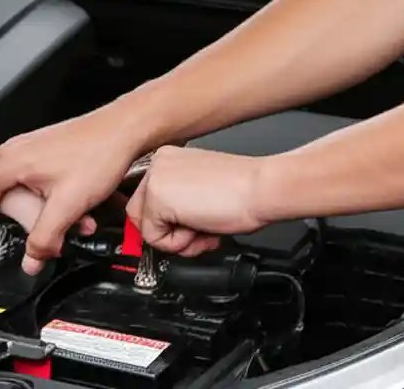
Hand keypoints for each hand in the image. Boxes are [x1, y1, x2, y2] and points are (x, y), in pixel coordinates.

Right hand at [0, 104, 150, 273]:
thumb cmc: (99, 154)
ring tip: (6, 219)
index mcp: (9, 164)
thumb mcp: (68, 205)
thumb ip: (45, 237)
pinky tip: (35, 204)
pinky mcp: (38, 148)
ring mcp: (24, 147)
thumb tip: (32, 260)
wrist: (122, 129)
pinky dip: (13, 190)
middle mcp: (11, 152)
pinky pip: (10, 170)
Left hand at [125, 145, 269, 256]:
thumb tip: (166, 225)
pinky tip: (202, 228)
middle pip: (142, 215)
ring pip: (146, 228)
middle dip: (171, 234)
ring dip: (176, 240)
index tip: (193, 224)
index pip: (150, 201)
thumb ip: (179, 203)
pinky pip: (154, 238)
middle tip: (199, 233)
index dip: (172, 223)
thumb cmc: (245, 190)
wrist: (261, 188)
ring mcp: (155, 179)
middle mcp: (158, 164)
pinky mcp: (157, 198)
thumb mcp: (201, 191)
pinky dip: (178, 244)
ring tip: (204, 229)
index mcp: (169, 159)